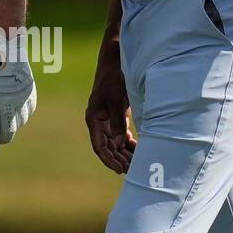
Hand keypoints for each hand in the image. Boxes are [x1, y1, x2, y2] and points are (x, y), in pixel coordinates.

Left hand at [0, 36, 35, 154]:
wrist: (6, 47)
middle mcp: (8, 103)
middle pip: (8, 132)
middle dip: (2, 138)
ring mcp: (21, 99)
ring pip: (19, 124)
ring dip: (12, 126)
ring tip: (5, 121)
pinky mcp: (31, 94)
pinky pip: (28, 113)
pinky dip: (22, 116)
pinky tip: (16, 112)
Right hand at [86, 57, 136, 172]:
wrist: (116, 61)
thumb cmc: (115, 78)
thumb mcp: (117, 99)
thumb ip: (118, 121)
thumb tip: (120, 143)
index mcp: (94, 119)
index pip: (100, 146)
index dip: (110, 159)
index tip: (120, 170)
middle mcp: (98, 122)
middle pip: (108, 147)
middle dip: (119, 159)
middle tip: (133, 171)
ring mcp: (107, 120)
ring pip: (115, 143)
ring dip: (125, 154)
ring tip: (137, 164)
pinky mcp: (116, 116)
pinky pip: (121, 135)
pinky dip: (129, 144)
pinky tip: (138, 151)